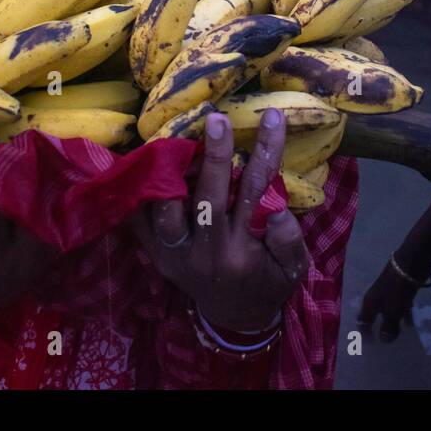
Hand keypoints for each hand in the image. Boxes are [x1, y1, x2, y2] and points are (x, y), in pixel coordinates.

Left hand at [130, 110, 308, 331]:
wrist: (235, 313)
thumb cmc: (268, 280)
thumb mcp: (293, 268)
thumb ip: (290, 241)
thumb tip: (277, 212)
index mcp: (243, 252)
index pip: (256, 193)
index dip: (265, 152)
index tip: (272, 117)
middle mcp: (206, 253)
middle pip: (207, 199)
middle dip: (214, 157)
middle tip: (217, 120)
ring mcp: (176, 254)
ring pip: (166, 211)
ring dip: (169, 172)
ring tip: (173, 136)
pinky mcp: (156, 253)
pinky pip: (140, 222)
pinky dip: (137, 192)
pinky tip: (136, 160)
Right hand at [357, 256, 425, 341]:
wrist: (411, 262)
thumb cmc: (398, 287)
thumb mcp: (393, 309)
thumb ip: (389, 326)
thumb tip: (384, 340)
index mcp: (370, 303)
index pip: (362, 322)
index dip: (365, 334)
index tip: (369, 346)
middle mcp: (376, 299)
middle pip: (374, 317)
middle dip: (378, 329)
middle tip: (383, 344)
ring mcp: (387, 294)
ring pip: (387, 312)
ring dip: (391, 323)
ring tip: (397, 337)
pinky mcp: (398, 290)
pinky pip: (398, 307)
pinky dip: (402, 315)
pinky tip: (409, 324)